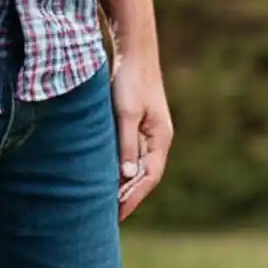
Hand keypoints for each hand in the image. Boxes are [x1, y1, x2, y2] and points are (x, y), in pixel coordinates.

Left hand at [112, 53, 172, 220]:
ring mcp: (148, 131)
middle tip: (109, 217)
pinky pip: (130, 153)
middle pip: (145, 175)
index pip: (149, 176)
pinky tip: (106, 175)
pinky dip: (120, 167)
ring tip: (106, 203)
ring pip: (137, 165)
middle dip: (129, 196)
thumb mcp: (125, 113)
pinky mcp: (136, 123)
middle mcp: (158, 138)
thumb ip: (125, 144)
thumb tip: (125, 176)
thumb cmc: (130, 80)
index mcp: (161, 138)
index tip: (118, 214)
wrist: (133, 51)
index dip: (134, 197)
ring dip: (124, 184)